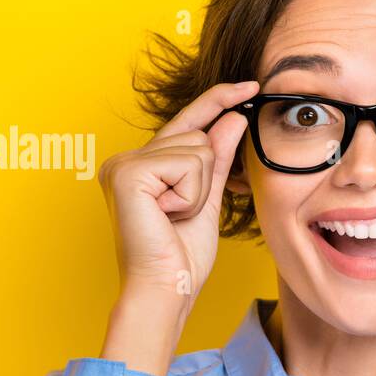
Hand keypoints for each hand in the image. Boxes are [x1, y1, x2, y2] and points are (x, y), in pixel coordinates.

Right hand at [96, 81, 258, 375]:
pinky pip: (187, 164)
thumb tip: (233, 118)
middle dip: (205, 179)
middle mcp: (126, 159)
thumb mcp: (207, 200)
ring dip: (198, 190)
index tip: (252, 86)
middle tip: (182, 215)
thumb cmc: (181, 257)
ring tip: (173, 217)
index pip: (188, 123)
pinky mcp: (127, 173)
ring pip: (196, 149)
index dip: (219, 101)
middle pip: (198, 136)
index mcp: (142, 166)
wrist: (166, 289)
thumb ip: (217, 159)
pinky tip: (167, 215)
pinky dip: (189, 195)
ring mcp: (123, 164)